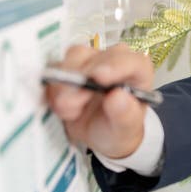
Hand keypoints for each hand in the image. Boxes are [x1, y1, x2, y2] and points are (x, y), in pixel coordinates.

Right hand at [44, 43, 154, 158]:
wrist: (100, 134)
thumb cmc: (119, 128)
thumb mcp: (125, 128)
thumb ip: (125, 114)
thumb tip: (117, 97)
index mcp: (137, 70)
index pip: (130, 61)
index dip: (114, 66)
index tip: (97, 77)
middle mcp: (114, 59)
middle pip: (94, 57)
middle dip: (80, 80)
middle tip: (70, 105)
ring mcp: (90, 60)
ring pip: (72, 59)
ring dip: (64, 84)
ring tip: (67, 111)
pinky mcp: (68, 67)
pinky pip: (55, 69)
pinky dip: (52, 88)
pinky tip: (59, 107)